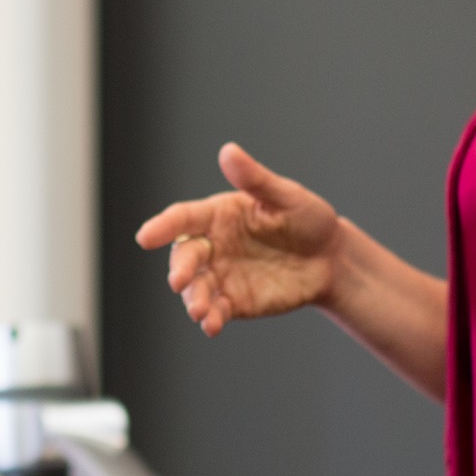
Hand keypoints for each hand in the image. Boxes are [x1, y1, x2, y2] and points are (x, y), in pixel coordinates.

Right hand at [134, 143, 342, 335]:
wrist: (331, 258)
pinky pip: (216, 311)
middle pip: (185, 256)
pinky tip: (212, 325)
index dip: (163, 227)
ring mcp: (222, 275)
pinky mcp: (235, 301)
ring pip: (195, 288)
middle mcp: (214, 245)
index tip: (145, 237)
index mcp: (219, 215)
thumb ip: (255, 179)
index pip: (183, 219)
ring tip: (200, 311)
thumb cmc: (307, 218)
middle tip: (179, 282)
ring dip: (193, 299)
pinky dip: (211, 319)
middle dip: (180, 269)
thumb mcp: (286, 196)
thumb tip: (228, 150)